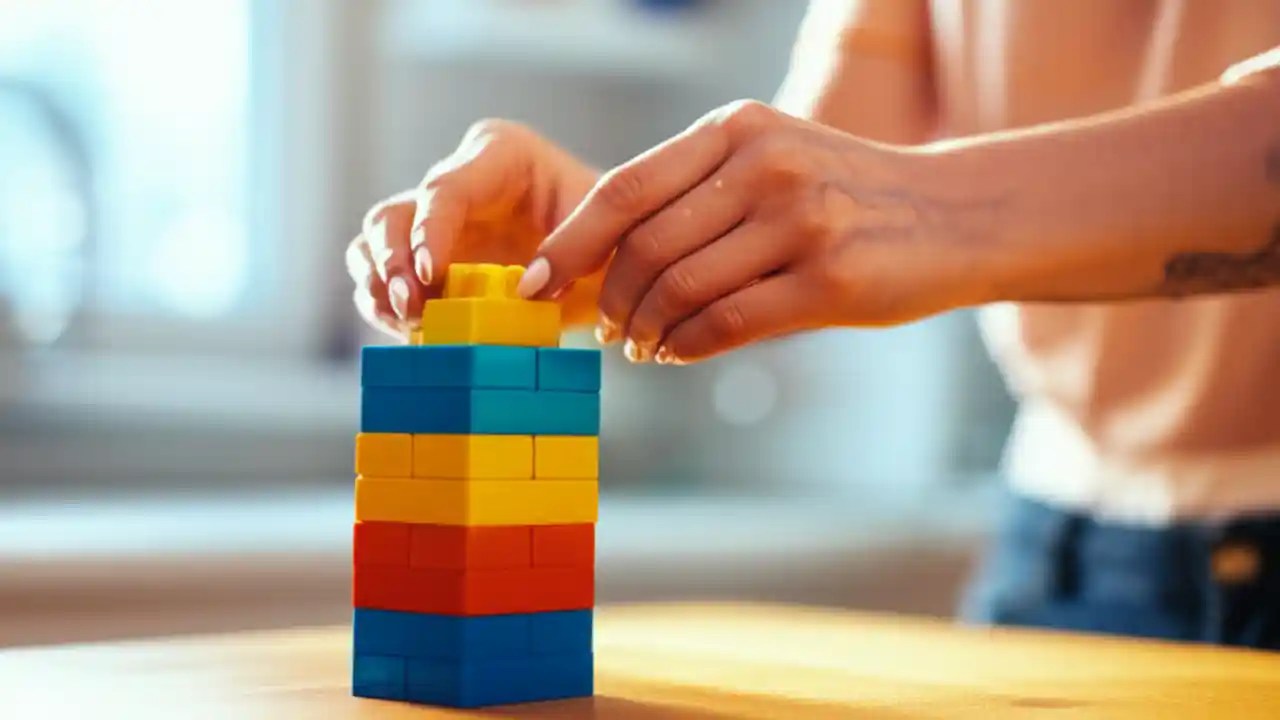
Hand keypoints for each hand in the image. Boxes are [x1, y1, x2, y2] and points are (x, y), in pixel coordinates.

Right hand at [346, 119, 601, 338]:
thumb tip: (524, 290)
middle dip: (390, 261)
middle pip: (393, 214)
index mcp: (501, 156)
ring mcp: (436, 226)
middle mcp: (458, 185)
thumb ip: (568, 251)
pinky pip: (382, 281)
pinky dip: (386, 308)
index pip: (446, 188)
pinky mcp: (427, 264)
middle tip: (411, 307)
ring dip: (379, 285)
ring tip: (408, 322)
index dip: (428, 231)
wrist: (617, 260)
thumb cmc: (617, 234)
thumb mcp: (608, 232)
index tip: (428, 273)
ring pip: (375, 243)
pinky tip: (412, 332)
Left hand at [518, 100, 989, 362]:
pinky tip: (676, 354)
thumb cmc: (845, 196)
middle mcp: (764, 165)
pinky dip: (684, 349)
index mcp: (737, 129)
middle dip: (611, 301)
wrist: (955, 214)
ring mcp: (799, 220)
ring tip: (641, 347)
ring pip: (680, 290)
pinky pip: (724, 325)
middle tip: (607, 331)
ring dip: (645, 332)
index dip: (570, 243)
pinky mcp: (830, 279)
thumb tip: (605, 262)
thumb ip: (697, 193)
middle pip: (644, 247)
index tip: (535, 282)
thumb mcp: (771, 161)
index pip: (624, 189)